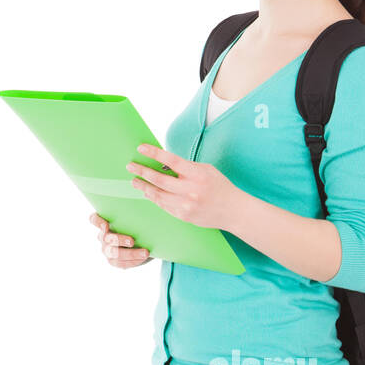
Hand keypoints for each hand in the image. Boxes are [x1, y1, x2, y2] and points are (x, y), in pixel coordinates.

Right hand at [89, 213, 152, 267]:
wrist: (147, 242)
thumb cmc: (140, 226)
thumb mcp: (138, 218)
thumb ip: (135, 213)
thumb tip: (147, 199)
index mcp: (104, 222)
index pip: (94, 219)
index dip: (97, 222)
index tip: (106, 225)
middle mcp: (103, 237)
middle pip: (106, 238)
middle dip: (119, 240)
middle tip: (132, 241)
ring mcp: (107, 250)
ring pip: (114, 253)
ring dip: (130, 253)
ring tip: (145, 252)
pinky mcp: (114, 261)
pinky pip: (121, 263)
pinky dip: (133, 261)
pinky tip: (144, 257)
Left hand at [125, 144, 242, 229]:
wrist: (233, 211)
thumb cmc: (220, 187)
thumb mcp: (206, 170)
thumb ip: (186, 167)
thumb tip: (164, 163)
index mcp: (197, 174)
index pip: (171, 160)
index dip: (154, 153)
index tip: (141, 148)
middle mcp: (190, 190)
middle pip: (159, 179)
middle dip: (142, 171)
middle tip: (131, 166)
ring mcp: (186, 205)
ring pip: (158, 195)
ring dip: (144, 187)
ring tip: (135, 181)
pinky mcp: (183, 216)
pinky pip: (164, 206)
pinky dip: (154, 198)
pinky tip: (149, 193)